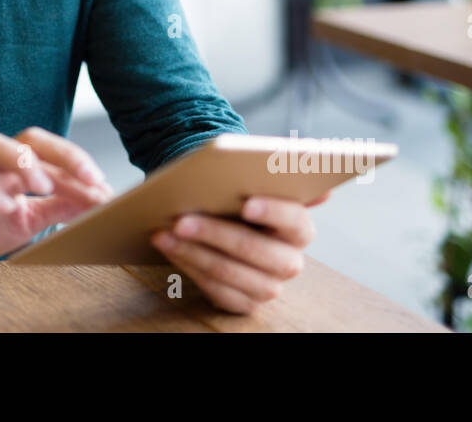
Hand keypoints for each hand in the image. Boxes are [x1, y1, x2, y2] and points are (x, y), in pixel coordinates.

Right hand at [0, 127, 114, 275]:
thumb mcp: (30, 221)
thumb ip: (61, 208)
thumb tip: (100, 200)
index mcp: (16, 168)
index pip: (51, 153)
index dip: (79, 166)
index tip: (103, 188)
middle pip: (27, 136)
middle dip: (60, 152)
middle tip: (87, 179)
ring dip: (21, 160)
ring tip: (43, 186)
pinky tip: (7, 207)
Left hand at [150, 194, 321, 314]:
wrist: (223, 224)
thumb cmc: (237, 201)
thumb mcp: (253, 185)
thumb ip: (272, 177)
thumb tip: (307, 168)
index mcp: (299, 229)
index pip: (295, 220)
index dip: (273, 211)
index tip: (246, 203)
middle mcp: (289, 261)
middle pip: (255, 249)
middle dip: (215, 233)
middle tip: (180, 219)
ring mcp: (268, 286)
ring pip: (229, 271)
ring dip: (192, 251)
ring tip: (164, 232)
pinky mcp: (244, 303)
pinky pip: (215, 290)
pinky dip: (188, 266)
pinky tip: (168, 248)